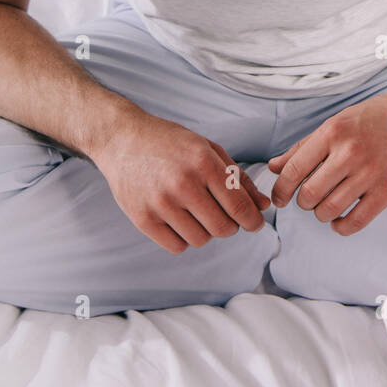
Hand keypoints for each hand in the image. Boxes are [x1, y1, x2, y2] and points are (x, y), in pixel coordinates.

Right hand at [91, 110, 270, 253]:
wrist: (123, 140)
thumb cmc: (171, 143)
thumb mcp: (208, 149)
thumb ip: (237, 178)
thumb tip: (263, 206)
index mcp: (203, 163)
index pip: (238, 206)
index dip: (252, 220)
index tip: (255, 223)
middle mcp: (183, 184)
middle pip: (222, 228)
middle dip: (231, 226)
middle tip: (225, 217)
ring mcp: (160, 203)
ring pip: (200, 240)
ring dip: (205, 231)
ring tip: (197, 213)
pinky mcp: (142, 219)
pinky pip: (176, 246)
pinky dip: (183, 239)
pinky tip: (180, 220)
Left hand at [268, 91, 386, 235]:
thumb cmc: (368, 120)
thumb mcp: (334, 124)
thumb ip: (303, 148)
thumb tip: (274, 168)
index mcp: (333, 132)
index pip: (294, 169)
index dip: (280, 189)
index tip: (279, 198)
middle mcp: (350, 152)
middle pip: (309, 195)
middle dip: (302, 201)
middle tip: (308, 197)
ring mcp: (370, 173)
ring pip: (329, 210)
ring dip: (320, 213)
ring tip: (325, 204)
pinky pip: (354, 222)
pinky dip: (340, 227)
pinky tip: (339, 218)